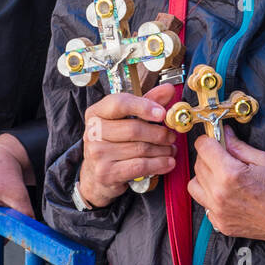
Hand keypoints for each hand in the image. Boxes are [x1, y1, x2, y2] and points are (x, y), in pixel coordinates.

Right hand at [77, 82, 178, 208]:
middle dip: (159, 133)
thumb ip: (146, 102)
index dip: (143, 106)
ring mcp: (97, 153)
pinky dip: (159, 164)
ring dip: (162, 150)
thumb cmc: (113, 143)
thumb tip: (168, 89)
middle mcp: (93, 132)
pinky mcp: (106, 172)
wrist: (96, 176)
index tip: (162, 113)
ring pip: (140, 148)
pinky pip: (140, 166)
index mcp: (96, 113)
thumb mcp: (125, 119)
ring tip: (170, 149)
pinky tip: (167, 162)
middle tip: (171, 136)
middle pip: (134, 129)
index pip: (119, 104)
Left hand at [188, 129, 264, 249]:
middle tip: (224, 156)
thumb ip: (238, 146)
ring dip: (205, 176)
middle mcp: (219, 193)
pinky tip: (227, 193)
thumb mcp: (264, 160)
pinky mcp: (219, 223)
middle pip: (198, 164)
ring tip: (222, 175)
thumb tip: (224, 134)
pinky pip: (204, 203)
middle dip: (209, 156)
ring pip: (194, 184)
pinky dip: (210, 195)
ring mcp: (218, 211)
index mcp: (230, 174)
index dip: (209, 139)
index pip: (203, 147)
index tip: (215, 140)